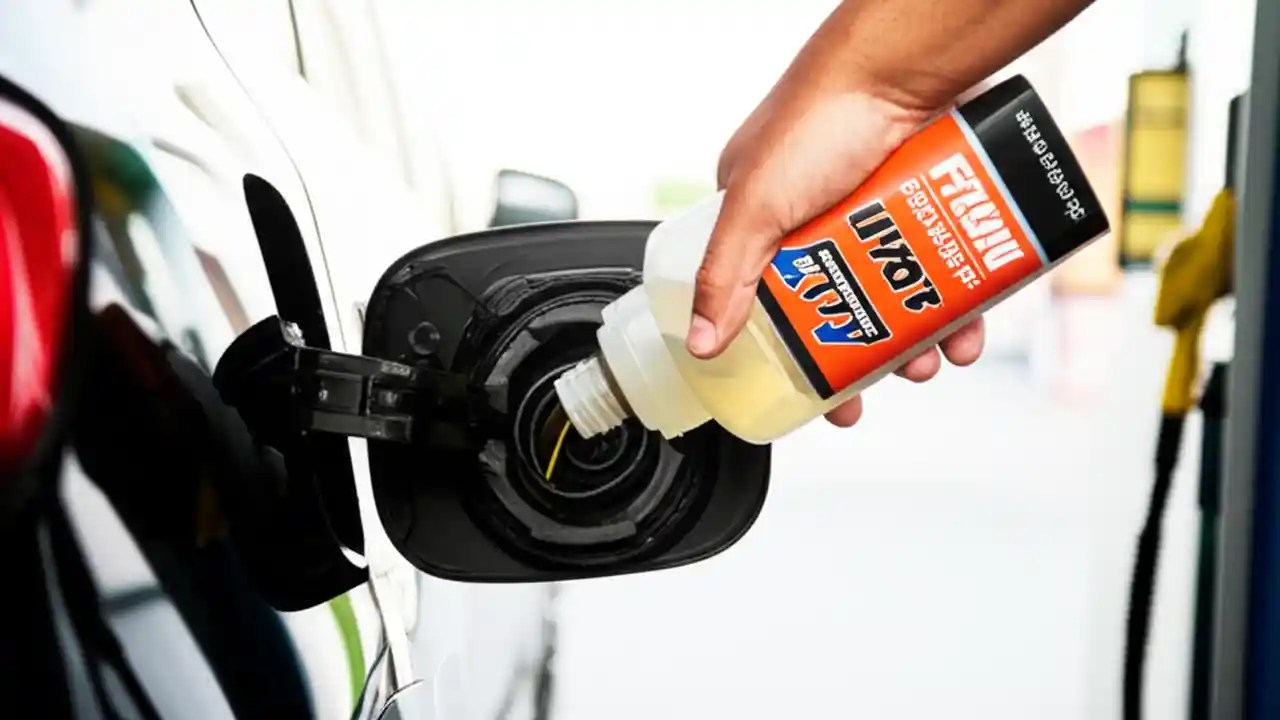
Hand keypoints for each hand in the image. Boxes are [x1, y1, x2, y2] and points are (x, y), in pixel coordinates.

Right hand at [686, 63, 984, 427]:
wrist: (906, 64)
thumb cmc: (821, 114)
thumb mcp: (757, 206)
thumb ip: (725, 276)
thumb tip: (701, 342)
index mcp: (763, 215)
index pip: (767, 297)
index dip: (790, 349)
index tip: (811, 391)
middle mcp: (819, 215)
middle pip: (841, 305)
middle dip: (862, 352)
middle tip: (878, 381)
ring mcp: (878, 212)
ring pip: (899, 295)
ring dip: (915, 338)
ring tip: (926, 357)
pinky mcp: (931, 206)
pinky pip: (948, 273)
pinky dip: (960, 308)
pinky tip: (964, 330)